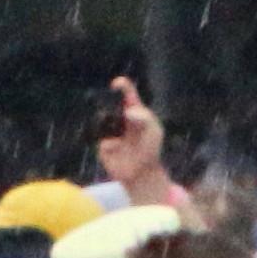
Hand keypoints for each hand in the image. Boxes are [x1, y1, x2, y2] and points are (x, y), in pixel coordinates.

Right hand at [93, 76, 193, 220]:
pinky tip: (120, 150)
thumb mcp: (154, 131)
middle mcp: (119, 118)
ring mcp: (109, 131)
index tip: (116, 84)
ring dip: (110, 125)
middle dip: (110, 105)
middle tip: (120, 113)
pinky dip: (112, 145)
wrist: (141, 172)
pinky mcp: (102, 146)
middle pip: (110, 104)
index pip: (126, 93)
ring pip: (102, 121)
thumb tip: (127, 111)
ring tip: (123, 138)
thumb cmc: (150, 149)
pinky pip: (104, 142)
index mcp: (133, 111)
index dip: (121, 86)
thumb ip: (144, 118)